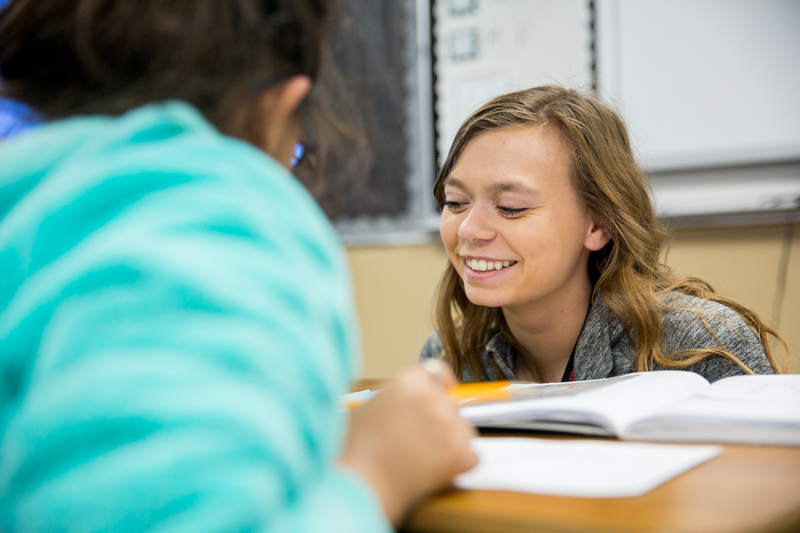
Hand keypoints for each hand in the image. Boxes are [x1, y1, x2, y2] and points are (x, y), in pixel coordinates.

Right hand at [339, 360, 477, 525]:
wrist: (361, 487)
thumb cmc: (356, 451)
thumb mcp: (368, 406)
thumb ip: (394, 394)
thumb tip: (411, 395)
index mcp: (408, 382)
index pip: (435, 371)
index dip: (438, 382)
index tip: (444, 388)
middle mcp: (433, 398)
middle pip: (448, 401)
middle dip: (438, 416)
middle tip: (418, 437)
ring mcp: (450, 425)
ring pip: (463, 426)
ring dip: (451, 438)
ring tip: (424, 456)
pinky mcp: (462, 453)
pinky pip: (472, 454)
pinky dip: (459, 462)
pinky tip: (435, 470)